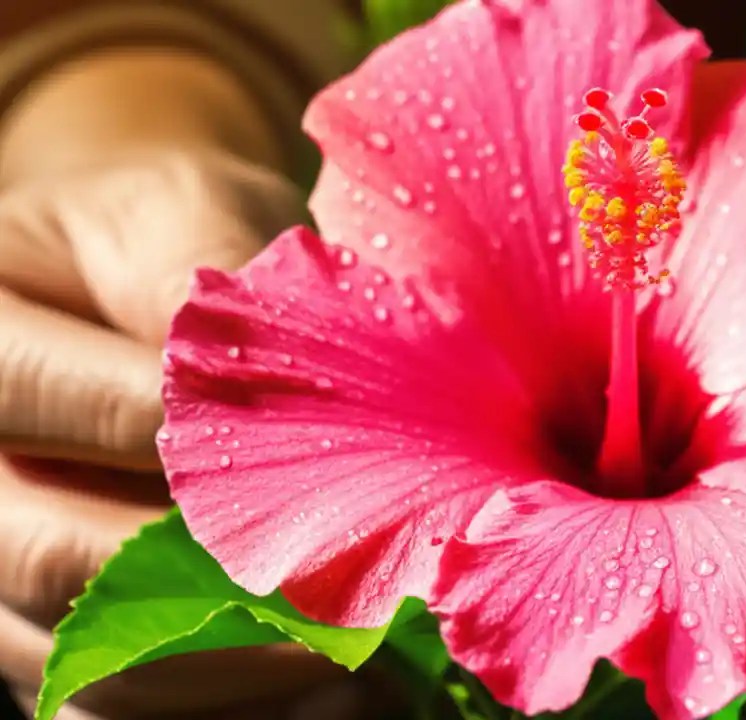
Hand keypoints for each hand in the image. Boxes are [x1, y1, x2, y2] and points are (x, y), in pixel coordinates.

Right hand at [0, 147, 388, 718]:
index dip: (227, 459)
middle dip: (227, 593)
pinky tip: (331, 695)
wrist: (119, 269)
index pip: (97, 416)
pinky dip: (225, 711)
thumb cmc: (163, 228)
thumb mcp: (191, 210)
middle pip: (64, 564)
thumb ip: (229, 292)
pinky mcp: (36, 628)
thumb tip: (310, 403)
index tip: (347, 489)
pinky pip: (111, 706)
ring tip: (359, 669)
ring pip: (88, 662)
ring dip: (233, 676)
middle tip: (359, 603)